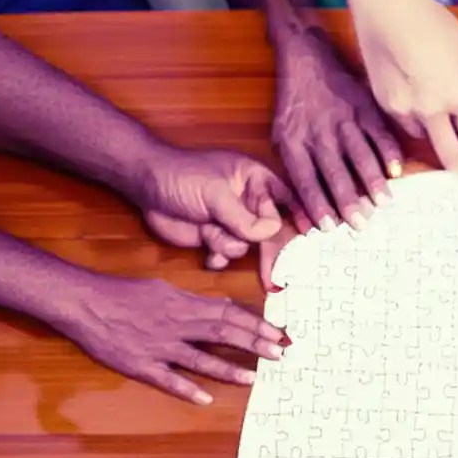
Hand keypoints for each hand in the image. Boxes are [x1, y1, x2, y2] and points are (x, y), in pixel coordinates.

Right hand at [54, 275, 287, 404]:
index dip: (255, 323)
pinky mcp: (141, 364)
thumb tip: (224, 308)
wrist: (84, 301)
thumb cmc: (124, 293)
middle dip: (254, 343)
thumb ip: (194, 302)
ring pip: (200, 359)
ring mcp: (159, 346)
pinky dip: (187, 389)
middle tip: (280, 353)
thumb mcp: (164, 289)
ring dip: (228, 368)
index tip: (278, 332)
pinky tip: (206, 399)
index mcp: (183, 304)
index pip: (228, 314)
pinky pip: (167, 379)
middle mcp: (176, 324)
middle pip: (222, 333)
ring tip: (254, 377)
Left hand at [138, 145, 289, 272]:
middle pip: (272, 230)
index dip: (300, 217)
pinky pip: (228, 255)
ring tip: (209, 233)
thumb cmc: (182, 177)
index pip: (286, 200)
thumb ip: (243, 217)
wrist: (146, 186)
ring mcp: (233, 221)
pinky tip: (207, 252)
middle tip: (276, 281)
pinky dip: (218, 256)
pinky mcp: (216, 237)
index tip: (312, 236)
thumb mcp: (216, 193)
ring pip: (247, 245)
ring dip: (229, 245)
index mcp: (256, 181)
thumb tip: (268, 234)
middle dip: (272, 254)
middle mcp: (250, 202)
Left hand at [268, 0, 401, 237]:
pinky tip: (397, 171)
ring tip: (383, 203)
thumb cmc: (295, 108)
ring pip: (359, 154)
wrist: (306, 60)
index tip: (329, 227)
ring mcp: (343, 119)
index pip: (306, 179)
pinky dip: (388, 152)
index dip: (317, 204)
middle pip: (334, 171)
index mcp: (294, 142)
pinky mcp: (363, 107)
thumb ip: (294, 177)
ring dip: (371, 180)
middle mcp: (318, 132)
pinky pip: (378, 132)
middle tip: (361, 223)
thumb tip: (305, 222)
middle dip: (348, 200)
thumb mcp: (282, 139)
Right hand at [350, 0, 457, 170]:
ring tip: (431, 124)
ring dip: (429, 133)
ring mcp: (404, 111)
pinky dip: (408, 116)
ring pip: (421, 137)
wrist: (387, 13)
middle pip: (450, 154)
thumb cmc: (432, 23)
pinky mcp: (383, 104)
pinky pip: (401, 120)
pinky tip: (409, 102)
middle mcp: (432, 112)